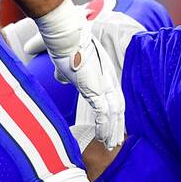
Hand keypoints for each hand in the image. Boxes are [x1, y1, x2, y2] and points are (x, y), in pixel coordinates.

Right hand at [49, 27, 125, 150]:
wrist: (67, 36)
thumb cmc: (65, 46)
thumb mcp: (67, 65)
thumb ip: (67, 74)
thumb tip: (62, 78)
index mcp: (104, 75)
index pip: (113, 99)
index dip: (114, 114)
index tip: (113, 127)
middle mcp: (109, 81)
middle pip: (118, 109)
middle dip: (117, 127)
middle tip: (116, 142)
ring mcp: (104, 85)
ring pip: (114, 114)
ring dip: (112, 130)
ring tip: (111, 145)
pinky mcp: (97, 89)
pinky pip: (104, 113)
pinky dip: (104, 126)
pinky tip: (102, 137)